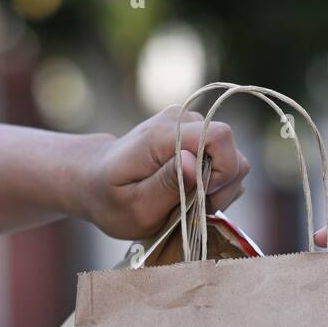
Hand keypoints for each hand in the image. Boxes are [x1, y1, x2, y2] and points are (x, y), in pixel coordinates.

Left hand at [81, 106, 250, 238]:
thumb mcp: (134, 206)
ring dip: (218, 189)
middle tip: (191, 206)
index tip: (199, 197)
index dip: (221, 173)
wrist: (94, 178)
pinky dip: (214, 184)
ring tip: (187, 202)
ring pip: (233, 159)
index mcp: (163, 134)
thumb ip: (166, 185)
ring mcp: (190, 124)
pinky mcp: (196, 135)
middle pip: (232, 151)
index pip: (219, 137)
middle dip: (221, 188)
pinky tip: (190, 193)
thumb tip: (193, 161)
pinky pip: (225, 161)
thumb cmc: (110, 199)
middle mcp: (182, 119)